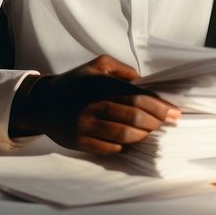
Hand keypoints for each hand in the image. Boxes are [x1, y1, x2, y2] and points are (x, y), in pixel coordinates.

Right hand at [10, 55, 180, 153]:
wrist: (41, 104)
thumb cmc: (74, 83)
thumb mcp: (96, 65)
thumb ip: (121, 69)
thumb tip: (143, 81)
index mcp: (99, 85)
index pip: (137, 96)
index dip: (160, 105)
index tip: (174, 111)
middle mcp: (93, 105)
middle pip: (134, 116)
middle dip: (157, 121)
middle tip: (169, 122)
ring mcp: (86, 126)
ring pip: (125, 135)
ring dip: (143, 135)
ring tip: (151, 131)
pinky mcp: (80, 142)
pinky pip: (110, 149)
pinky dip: (125, 146)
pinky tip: (131, 141)